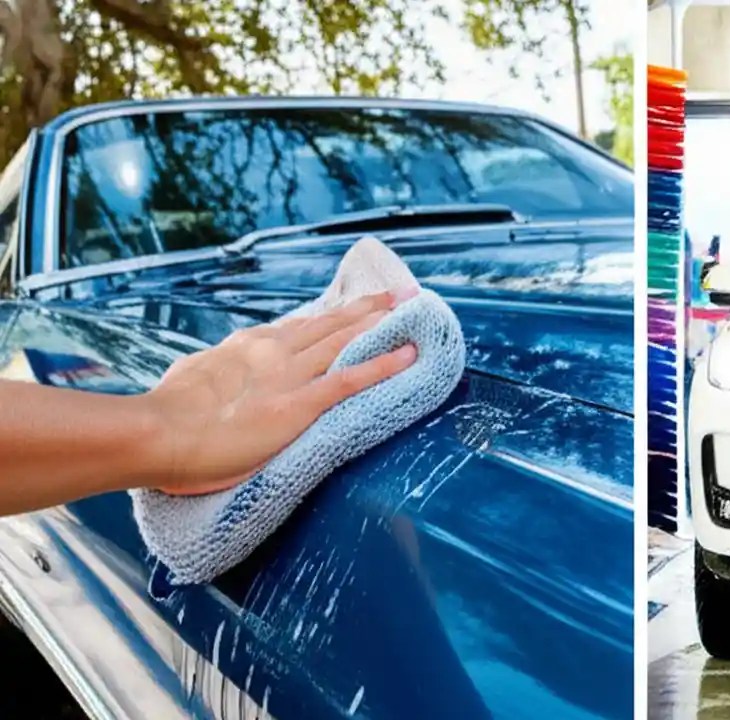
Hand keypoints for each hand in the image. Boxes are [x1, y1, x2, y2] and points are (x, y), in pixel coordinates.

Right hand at [142, 292, 416, 494]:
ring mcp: (287, 376)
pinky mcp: (297, 405)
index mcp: (247, 346)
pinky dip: (383, 366)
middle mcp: (272, 351)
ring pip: (343, 342)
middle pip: (328, 324)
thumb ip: (214, 371)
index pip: (297, 327)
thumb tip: (217, 371)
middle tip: (393, 296)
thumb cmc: (165, 413)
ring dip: (379, 326)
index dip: (327, 317)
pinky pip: (350, 380)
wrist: (157, 433)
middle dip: (364, 310)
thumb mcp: (192, 377)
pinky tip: (408, 357)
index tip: (347, 310)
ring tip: (407, 313)